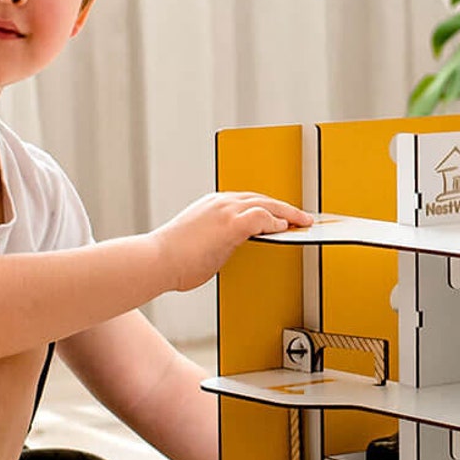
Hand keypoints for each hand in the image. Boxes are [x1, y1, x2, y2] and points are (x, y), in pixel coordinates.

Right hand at [152, 193, 312, 291]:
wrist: (156, 260)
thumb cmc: (172, 259)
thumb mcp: (200, 243)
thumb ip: (219, 242)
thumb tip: (226, 251)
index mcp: (212, 205)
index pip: (248, 201)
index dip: (269, 208)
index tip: (281, 215)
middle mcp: (220, 203)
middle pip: (262, 199)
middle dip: (285, 207)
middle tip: (302, 216)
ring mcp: (225, 211)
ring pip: (267, 204)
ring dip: (288, 213)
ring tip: (303, 221)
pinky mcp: (230, 224)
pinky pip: (262, 218)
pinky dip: (276, 222)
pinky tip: (285, 228)